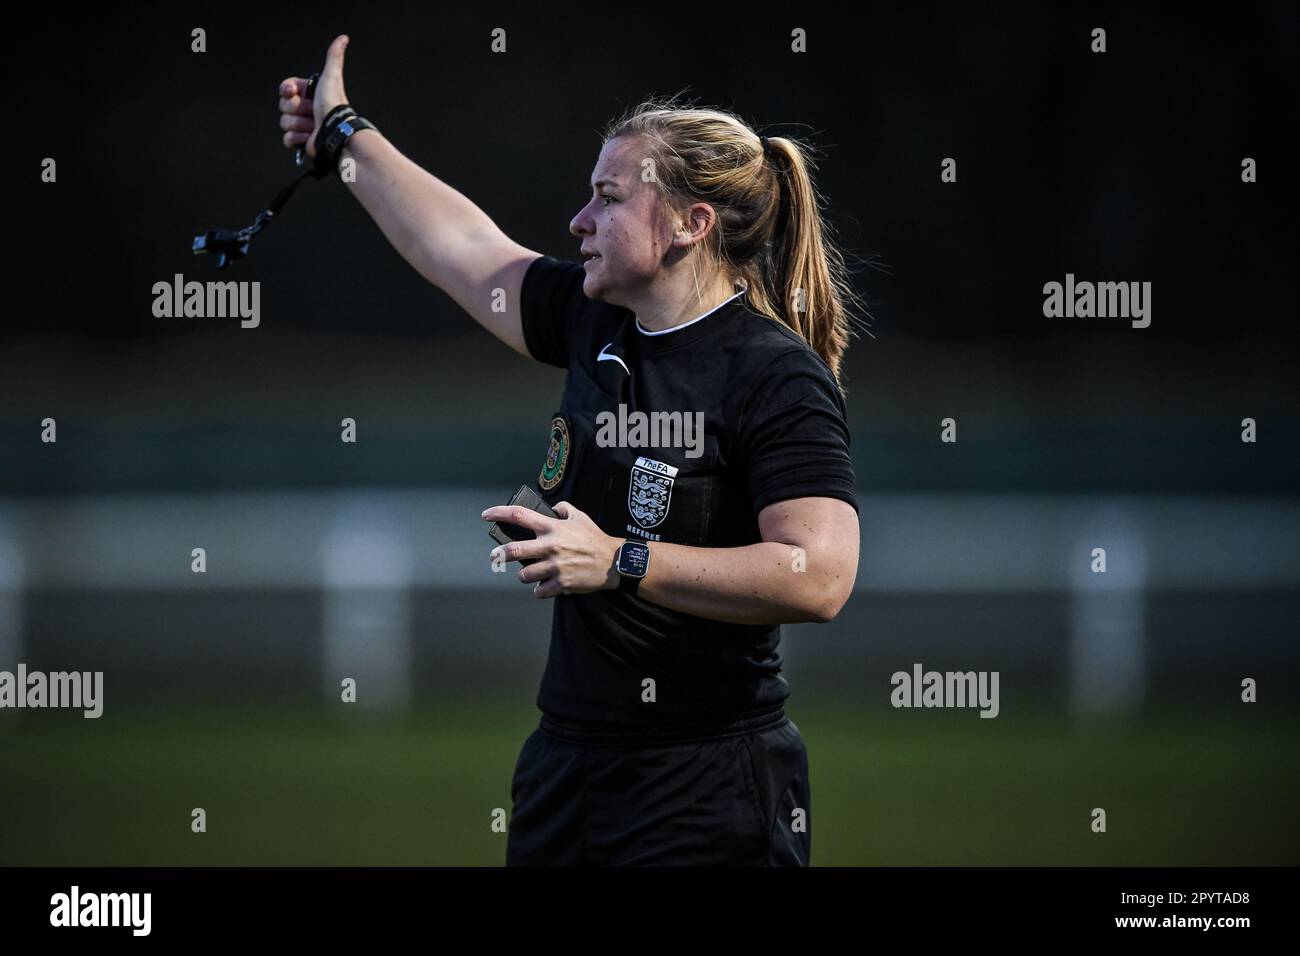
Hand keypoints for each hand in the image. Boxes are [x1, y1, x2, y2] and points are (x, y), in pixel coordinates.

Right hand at [277, 34, 350, 158]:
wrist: (336, 131)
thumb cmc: (334, 104)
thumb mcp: (331, 76)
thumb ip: (334, 57)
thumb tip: (343, 38)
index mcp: (309, 94)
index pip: (285, 88)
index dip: (287, 90)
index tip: (293, 91)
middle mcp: (305, 110)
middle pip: (283, 106)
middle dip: (297, 109)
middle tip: (312, 111)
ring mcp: (302, 126)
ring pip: (284, 122)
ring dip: (299, 124)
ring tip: (314, 126)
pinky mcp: (301, 142)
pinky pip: (287, 139)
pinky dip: (296, 139)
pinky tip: (309, 137)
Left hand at [482, 501, 620, 598]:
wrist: (613, 562)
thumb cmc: (595, 539)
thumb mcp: (580, 517)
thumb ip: (564, 509)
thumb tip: (553, 508)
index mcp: (552, 528)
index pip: (520, 515)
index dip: (499, 513)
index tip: (486, 515)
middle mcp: (550, 546)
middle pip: (515, 550)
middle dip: (500, 555)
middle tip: (494, 557)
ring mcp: (555, 566)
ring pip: (524, 575)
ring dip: (524, 576)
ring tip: (530, 574)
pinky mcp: (561, 583)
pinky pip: (540, 591)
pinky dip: (539, 590)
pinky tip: (543, 587)